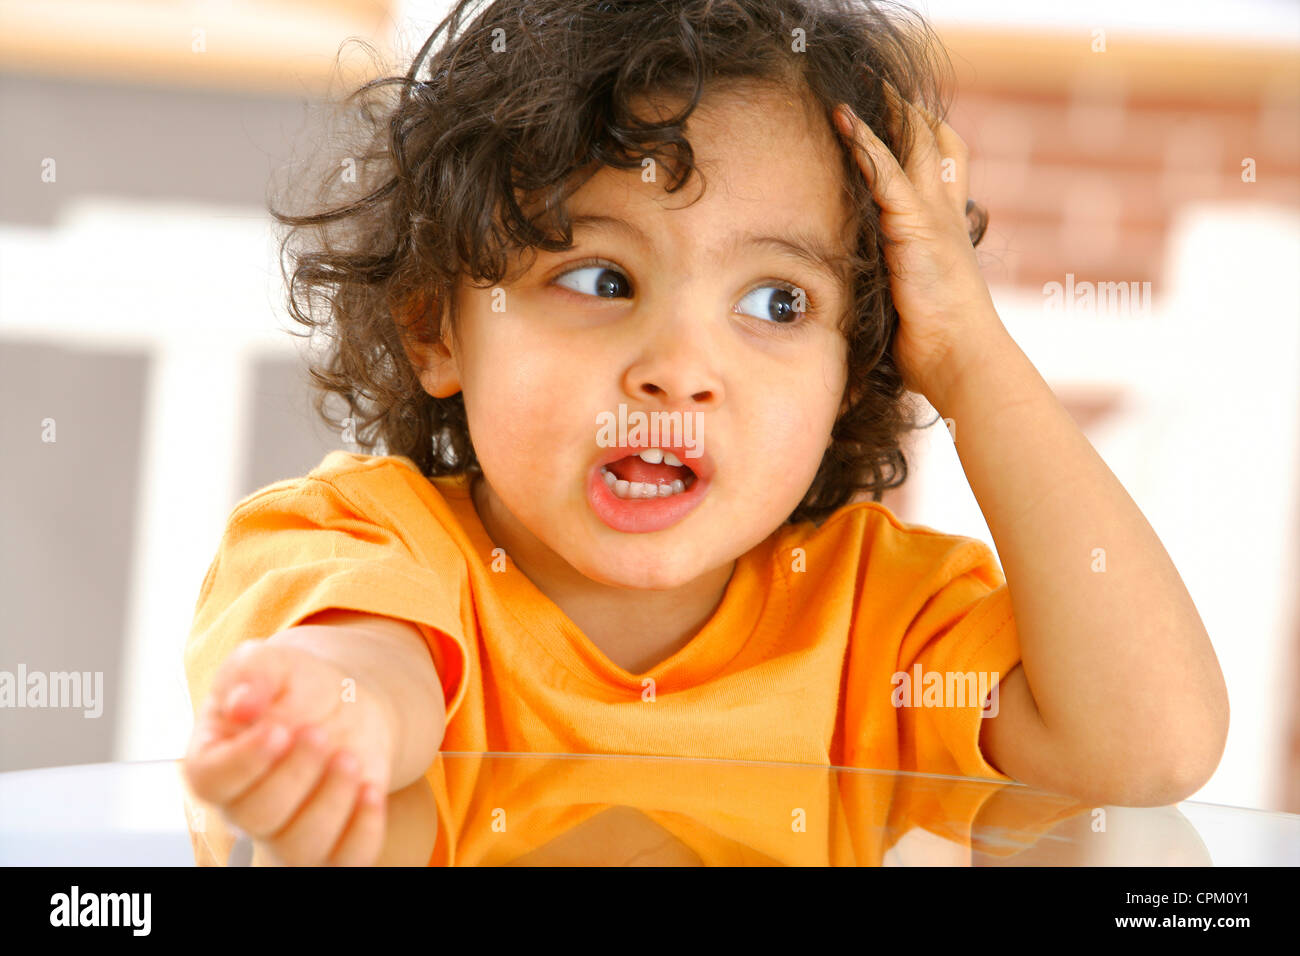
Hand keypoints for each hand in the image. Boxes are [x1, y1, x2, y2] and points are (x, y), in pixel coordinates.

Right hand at [182, 639, 396, 864]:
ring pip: (298, 849)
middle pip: (256, 816)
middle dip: (295, 774)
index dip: (243, 762)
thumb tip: (242, 704)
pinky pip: (343, 863)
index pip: (210, 781)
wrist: (345, 705)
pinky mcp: (330, 844)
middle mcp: (244, 807)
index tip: (278, 730)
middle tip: (320, 734)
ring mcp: (286, 833)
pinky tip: (372, 791)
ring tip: (349, 759)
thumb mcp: (272, 662)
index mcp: (216, 760)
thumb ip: (250, 672)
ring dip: (330, 803)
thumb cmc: (296, 687)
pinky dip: (362, 833)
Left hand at [832, 92, 1004, 403]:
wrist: (962, 358)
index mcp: (950, 231)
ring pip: (914, 147)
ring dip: (885, 115)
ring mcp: (933, 218)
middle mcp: (947, 215)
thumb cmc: (938, 345)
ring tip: (855, 91)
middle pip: (936, 145)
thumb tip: (881, 297)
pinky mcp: (913, 227)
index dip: (930, 139)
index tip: (906, 118)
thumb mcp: (917, 302)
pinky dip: (865, 144)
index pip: (946, 168)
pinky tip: (845, 122)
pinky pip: (886, 174)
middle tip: (883, 87)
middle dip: (910, 114)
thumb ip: (902, 283)